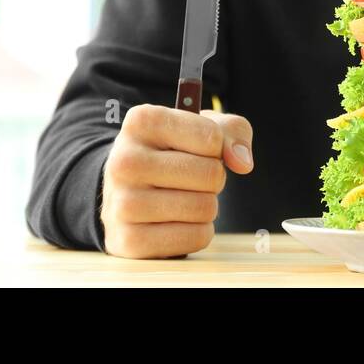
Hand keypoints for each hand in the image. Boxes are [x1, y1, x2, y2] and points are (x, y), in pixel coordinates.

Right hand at [101, 104, 253, 258]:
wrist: (129, 192)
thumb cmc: (174, 153)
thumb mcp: (206, 129)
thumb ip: (234, 133)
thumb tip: (242, 162)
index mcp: (141, 122)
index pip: (212, 138)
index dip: (217, 148)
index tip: (200, 149)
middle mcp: (123, 161)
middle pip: (210, 174)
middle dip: (214, 179)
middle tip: (194, 179)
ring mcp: (121, 203)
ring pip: (203, 207)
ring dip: (207, 206)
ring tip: (184, 198)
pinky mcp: (129, 241)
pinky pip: (195, 238)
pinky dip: (198, 232)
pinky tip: (177, 222)